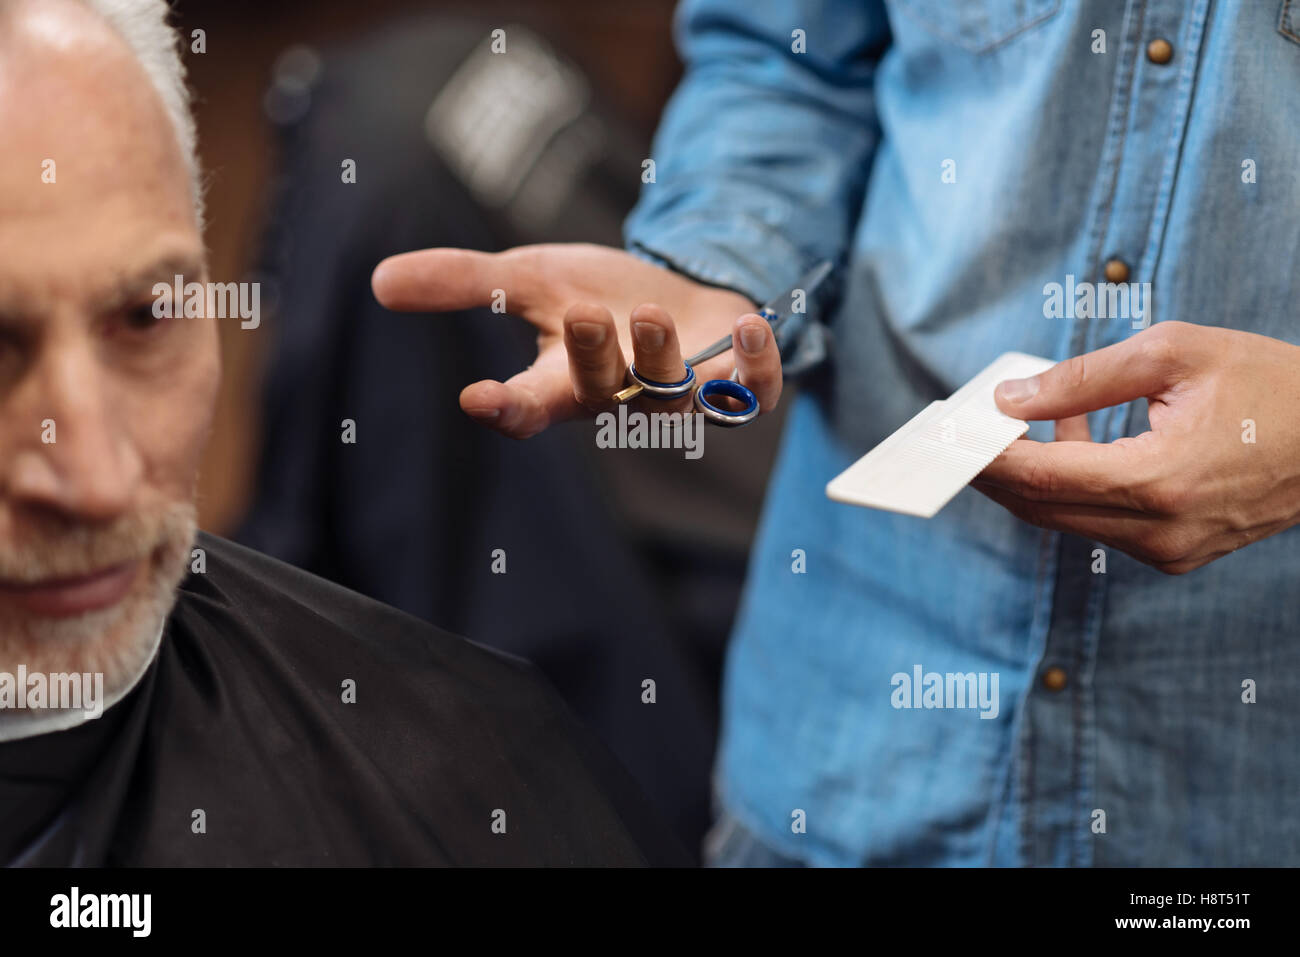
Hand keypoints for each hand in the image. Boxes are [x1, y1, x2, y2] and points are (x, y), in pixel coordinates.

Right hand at [370, 243, 781, 437]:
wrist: (684, 297)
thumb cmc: (603, 299)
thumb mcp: (529, 279)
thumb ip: (463, 282)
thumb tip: (379, 280)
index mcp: (565, 382)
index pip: (527, 407)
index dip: (505, 409)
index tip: (477, 399)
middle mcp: (624, 396)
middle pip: (603, 391)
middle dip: (592, 356)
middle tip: (579, 314)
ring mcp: (684, 395)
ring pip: (671, 393)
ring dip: (662, 358)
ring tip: (653, 314)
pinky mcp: (738, 384)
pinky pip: (751, 391)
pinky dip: (755, 366)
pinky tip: (752, 328)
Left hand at [974, 321, 1299, 573]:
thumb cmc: (1269, 383)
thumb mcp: (1174, 354)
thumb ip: (1082, 379)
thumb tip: (1008, 398)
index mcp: (1160, 482)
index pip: (1041, 477)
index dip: (985, 459)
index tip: (942, 439)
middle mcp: (1161, 532)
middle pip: (1043, 507)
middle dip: (994, 472)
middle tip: (957, 436)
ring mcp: (1171, 553)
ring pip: (1068, 519)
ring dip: (1034, 476)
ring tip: (1018, 423)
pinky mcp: (1178, 555)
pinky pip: (1101, 524)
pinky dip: (1074, 488)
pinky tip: (1076, 441)